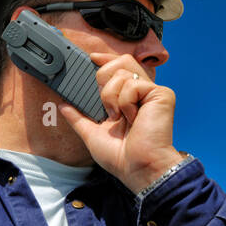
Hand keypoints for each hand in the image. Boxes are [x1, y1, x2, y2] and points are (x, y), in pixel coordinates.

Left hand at [58, 52, 185, 194]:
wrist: (138, 167)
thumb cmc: (121, 156)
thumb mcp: (92, 134)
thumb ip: (79, 118)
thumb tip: (63, 106)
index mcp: (128, 100)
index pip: (119, 68)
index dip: (106, 59)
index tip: (91, 58)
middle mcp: (142, 93)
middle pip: (122, 62)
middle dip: (104, 79)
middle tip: (106, 105)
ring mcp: (152, 92)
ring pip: (122, 72)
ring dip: (111, 97)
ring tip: (119, 117)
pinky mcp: (161, 94)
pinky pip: (133, 85)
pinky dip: (125, 103)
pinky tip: (132, 117)